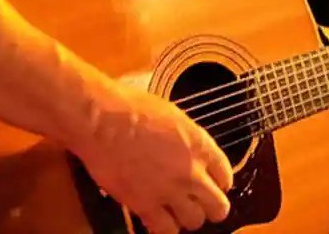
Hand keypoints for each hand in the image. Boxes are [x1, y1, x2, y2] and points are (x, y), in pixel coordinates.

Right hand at [74, 85, 232, 233]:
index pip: (226, 176)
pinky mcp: (145, 206)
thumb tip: (190, 151)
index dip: (219, 183)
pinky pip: (165, 231)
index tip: (211, 184)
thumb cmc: (131, 108)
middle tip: (199, 205)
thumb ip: (188, 140)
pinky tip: (156, 221)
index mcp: (200, 145)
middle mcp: (192, 172)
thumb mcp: (172, 116)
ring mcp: (170, 191)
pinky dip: (164, 229)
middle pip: (218, 207)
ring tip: (174, 211)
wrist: (102, 120)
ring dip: (186, 218)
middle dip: (211, 208)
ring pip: (194, 222)